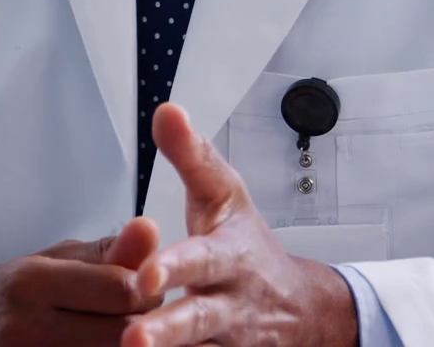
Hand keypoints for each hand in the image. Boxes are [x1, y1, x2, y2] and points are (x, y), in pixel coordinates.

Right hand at [0, 217, 162, 346]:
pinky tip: (106, 343)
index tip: (149, 286)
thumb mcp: (53, 260)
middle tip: (144, 317)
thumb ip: (107, 252)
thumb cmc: (16, 293)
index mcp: (33, 282)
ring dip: (129, 344)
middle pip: (122, 333)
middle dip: (146, 325)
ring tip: (129, 333)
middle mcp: (28, 327)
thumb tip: (150, 229)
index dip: (147, 288)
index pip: (119, 289)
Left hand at [121, 104, 357, 346]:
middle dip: (167, 330)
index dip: (174, 268)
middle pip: (198, 321)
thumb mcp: (225, 195)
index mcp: (228, 257)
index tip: (144, 275)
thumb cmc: (247, 246)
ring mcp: (227, 342)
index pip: (201, 260)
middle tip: (132, 338)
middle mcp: (230, 305)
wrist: (301, 309)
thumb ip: (192, 157)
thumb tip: (166, 110)